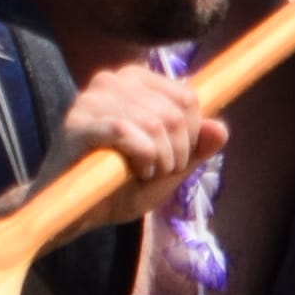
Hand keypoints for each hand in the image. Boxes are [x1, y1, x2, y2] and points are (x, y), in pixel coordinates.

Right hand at [55, 58, 226, 215]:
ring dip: (160, 160)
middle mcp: (112, 80)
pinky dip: (141, 157)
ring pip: (156, 123)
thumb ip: (196, 150)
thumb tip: (221, 129)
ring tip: (143, 174)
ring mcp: (92, 99)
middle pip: (176, 111)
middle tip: (157, 172)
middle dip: (178, 153)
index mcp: (135, 81)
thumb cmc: (118, 187)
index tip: (174, 160)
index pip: (188, 97)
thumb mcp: (168, 169)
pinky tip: (134, 171)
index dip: (191, 136)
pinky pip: (126, 131)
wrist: (73, 213)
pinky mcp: (77, 123)